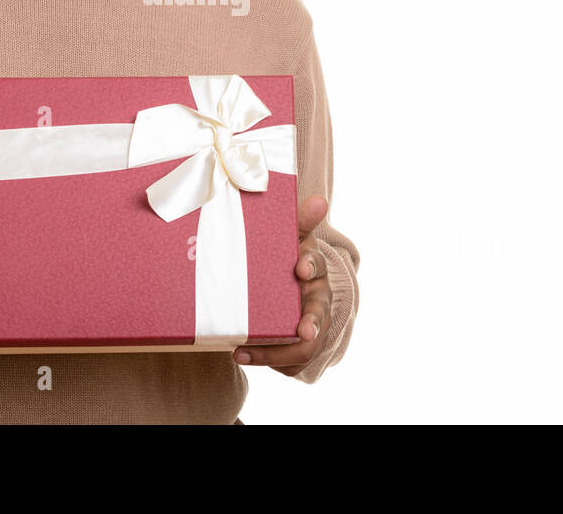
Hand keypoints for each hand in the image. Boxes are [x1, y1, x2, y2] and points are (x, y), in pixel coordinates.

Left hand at [233, 194, 331, 376]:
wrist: (278, 288)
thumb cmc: (282, 259)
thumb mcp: (287, 238)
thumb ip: (298, 220)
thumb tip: (320, 200)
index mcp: (312, 268)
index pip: (316, 263)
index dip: (310, 265)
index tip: (299, 268)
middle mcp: (317, 298)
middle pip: (319, 315)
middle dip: (312, 324)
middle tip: (303, 332)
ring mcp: (310, 325)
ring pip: (305, 346)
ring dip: (277, 352)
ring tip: (243, 352)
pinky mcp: (298, 347)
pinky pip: (289, 363)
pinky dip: (267, 361)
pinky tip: (241, 355)